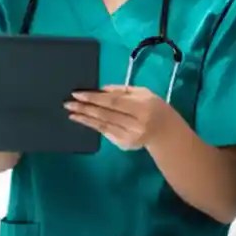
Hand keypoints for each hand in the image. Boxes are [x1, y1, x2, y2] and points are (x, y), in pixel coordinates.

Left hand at [65, 85, 185, 150]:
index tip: (77, 94)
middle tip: (68, 103)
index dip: (94, 98)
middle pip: (105, 114)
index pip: (113, 102)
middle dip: (85, 108)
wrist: (166, 133)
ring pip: (102, 125)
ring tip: (71, 113)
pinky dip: (93, 126)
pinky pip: (105, 133)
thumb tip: (100, 90)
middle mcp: (135, 124)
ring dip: (85, 119)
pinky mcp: (124, 145)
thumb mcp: (143, 93)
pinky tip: (83, 120)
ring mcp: (129, 137)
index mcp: (142, 107)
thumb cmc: (155, 107)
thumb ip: (122, 90)